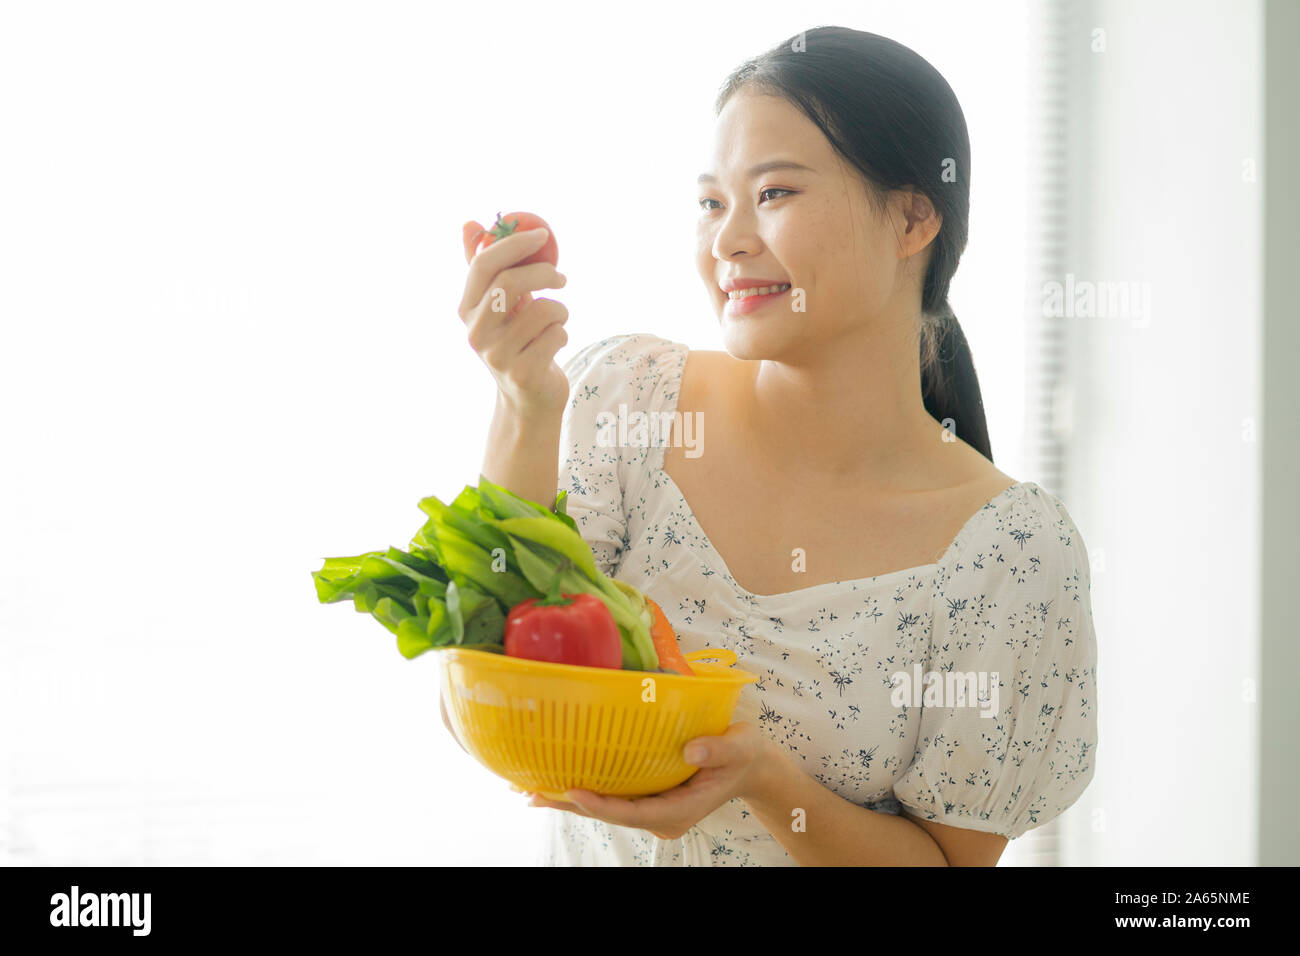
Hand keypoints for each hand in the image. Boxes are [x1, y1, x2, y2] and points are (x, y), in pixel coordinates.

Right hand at [458, 220, 569, 415]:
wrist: (527, 398)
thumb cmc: (516, 341)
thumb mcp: (498, 306)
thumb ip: (485, 267)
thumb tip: (469, 224)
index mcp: (466, 310)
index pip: (482, 264)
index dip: (513, 243)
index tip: (542, 235)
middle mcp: (476, 332)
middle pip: (509, 282)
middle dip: (544, 273)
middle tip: (561, 277)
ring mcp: (497, 355)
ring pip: (542, 310)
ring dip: (560, 310)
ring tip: (557, 321)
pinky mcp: (522, 373)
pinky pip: (556, 335)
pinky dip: (563, 334)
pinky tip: (554, 345)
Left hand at [520, 722, 778, 839]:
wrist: (750, 765)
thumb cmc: (744, 754)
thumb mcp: (739, 747)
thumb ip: (718, 748)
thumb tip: (690, 748)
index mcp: (681, 811)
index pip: (635, 812)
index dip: (603, 805)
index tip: (573, 791)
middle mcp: (662, 817)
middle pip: (611, 814)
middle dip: (572, 805)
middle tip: (532, 795)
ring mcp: (654, 810)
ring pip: (608, 808)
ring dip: (572, 800)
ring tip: (532, 791)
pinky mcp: (649, 799)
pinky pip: (614, 798)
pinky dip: (586, 791)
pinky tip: (560, 784)